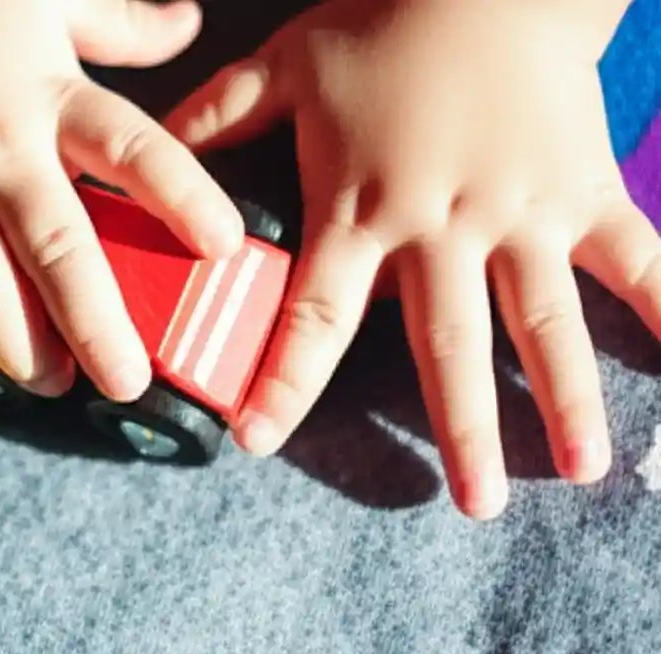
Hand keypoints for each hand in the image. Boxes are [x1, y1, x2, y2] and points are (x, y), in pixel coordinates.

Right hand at [0, 0, 246, 401]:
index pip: (131, 150)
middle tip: (127, 382)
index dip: (183, 197)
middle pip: (58, 246)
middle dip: (98, 322)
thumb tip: (190, 25)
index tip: (226, 247)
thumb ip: (119, 22)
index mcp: (46, 92)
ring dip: (19, 344)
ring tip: (54, 385)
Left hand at [166, 0, 660, 518]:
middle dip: (460, 427)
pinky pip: (634, 258)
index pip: (316, 315)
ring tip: (580, 470)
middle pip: (447, 345)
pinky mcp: (582, 191)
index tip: (259, 442)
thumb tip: (141, 155)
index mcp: (361, 210)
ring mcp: (521, 215)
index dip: (284, 380)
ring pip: (544, 320)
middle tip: (469, 506)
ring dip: (563, 397)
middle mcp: (443, 229)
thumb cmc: (378, 25)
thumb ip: (211, 121)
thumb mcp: (279, 69)